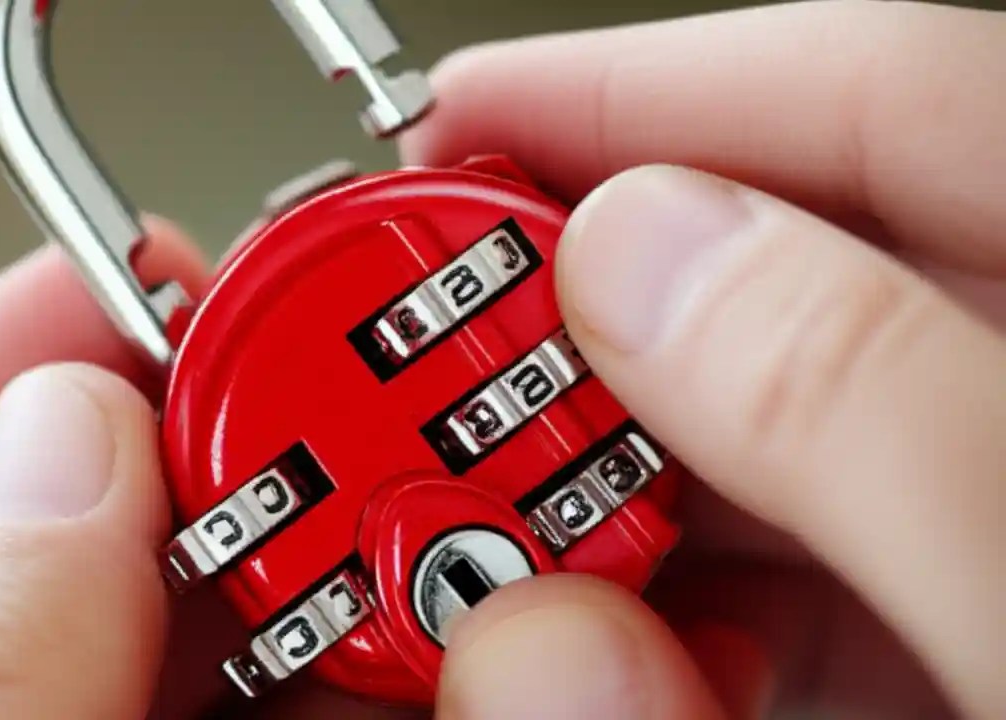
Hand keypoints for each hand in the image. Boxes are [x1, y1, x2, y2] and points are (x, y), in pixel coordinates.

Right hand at [399, 1, 1004, 717]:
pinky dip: (691, 580)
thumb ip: (862, 408)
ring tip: (490, 473)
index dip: (645, 87)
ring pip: (778, 418)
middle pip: (797, 260)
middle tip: (441, 315)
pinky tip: (615, 605)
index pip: (881, 99)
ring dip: (615, 450)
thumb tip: (642, 262)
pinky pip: (814, 561)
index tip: (461, 115)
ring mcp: (998, 500)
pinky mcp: (980, 621)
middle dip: (595, 286)